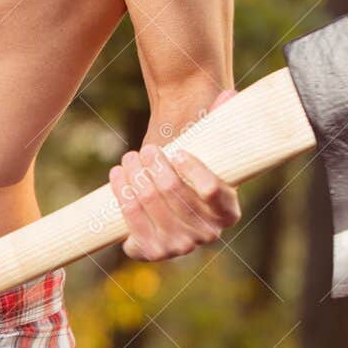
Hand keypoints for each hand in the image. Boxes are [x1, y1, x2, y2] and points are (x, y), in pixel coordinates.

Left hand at [109, 91, 241, 262]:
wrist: (170, 203)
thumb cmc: (194, 170)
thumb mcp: (212, 148)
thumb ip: (223, 121)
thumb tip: (230, 95)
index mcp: (228, 211)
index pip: (211, 191)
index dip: (192, 170)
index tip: (177, 152)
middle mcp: (208, 234)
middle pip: (173, 193)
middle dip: (154, 166)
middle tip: (145, 151)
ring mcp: (180, 247)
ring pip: (149, 203)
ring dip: (135, 176)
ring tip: (129, 158)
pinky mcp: (153, 252)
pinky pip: (132, 220)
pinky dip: (121, 194)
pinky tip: (117, 175)